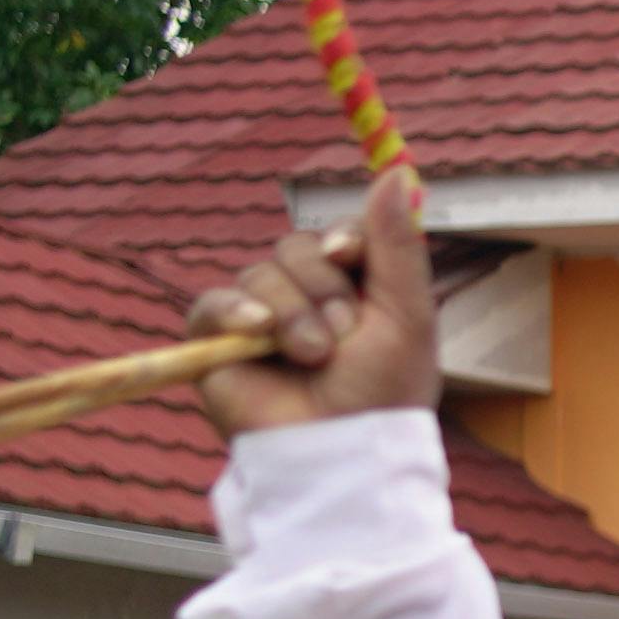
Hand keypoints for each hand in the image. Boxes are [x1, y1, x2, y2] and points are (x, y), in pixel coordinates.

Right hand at [189, 161, 441, 434]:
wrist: (342, 449)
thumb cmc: (384, 393)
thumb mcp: (407, 313)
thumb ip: (398, 244)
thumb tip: (397, 169)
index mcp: (353, 291)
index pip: (337, 236)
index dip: (342, 240)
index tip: (349, 257)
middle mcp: (306, 299)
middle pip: (295, 247)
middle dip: (322, 288)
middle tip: (342, 336)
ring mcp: (260, 319)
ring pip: (260, 272)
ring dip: (292, 312)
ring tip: (313, 357)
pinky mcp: (219, 342)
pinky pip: (212, 302)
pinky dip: (235, 311)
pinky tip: (257, 331)